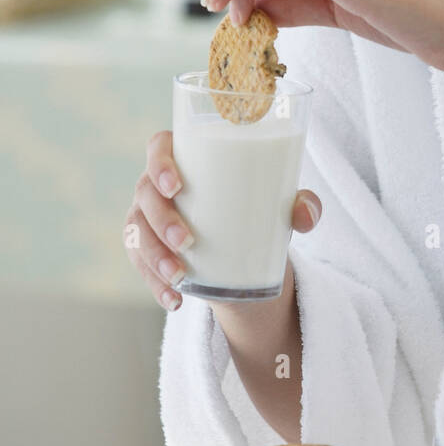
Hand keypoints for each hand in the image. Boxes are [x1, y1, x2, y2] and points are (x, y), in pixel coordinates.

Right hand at [124, 129, 321, 309]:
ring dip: (153, 255)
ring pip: (136, 231)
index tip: (177, 185)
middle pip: (145, 193)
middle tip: (187, 241)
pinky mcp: (146, 248)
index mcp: (187, 158)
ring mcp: (148, 217)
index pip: (160, 146)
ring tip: (180, 276)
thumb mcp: (283, 207)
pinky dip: (154, 284)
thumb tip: (305, 215)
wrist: (247, 250)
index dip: (160, 162)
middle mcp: (159, 185)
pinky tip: (174, 299)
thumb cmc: (259, 209)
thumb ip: (303, 205)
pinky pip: (139, 264)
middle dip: (161, 219)